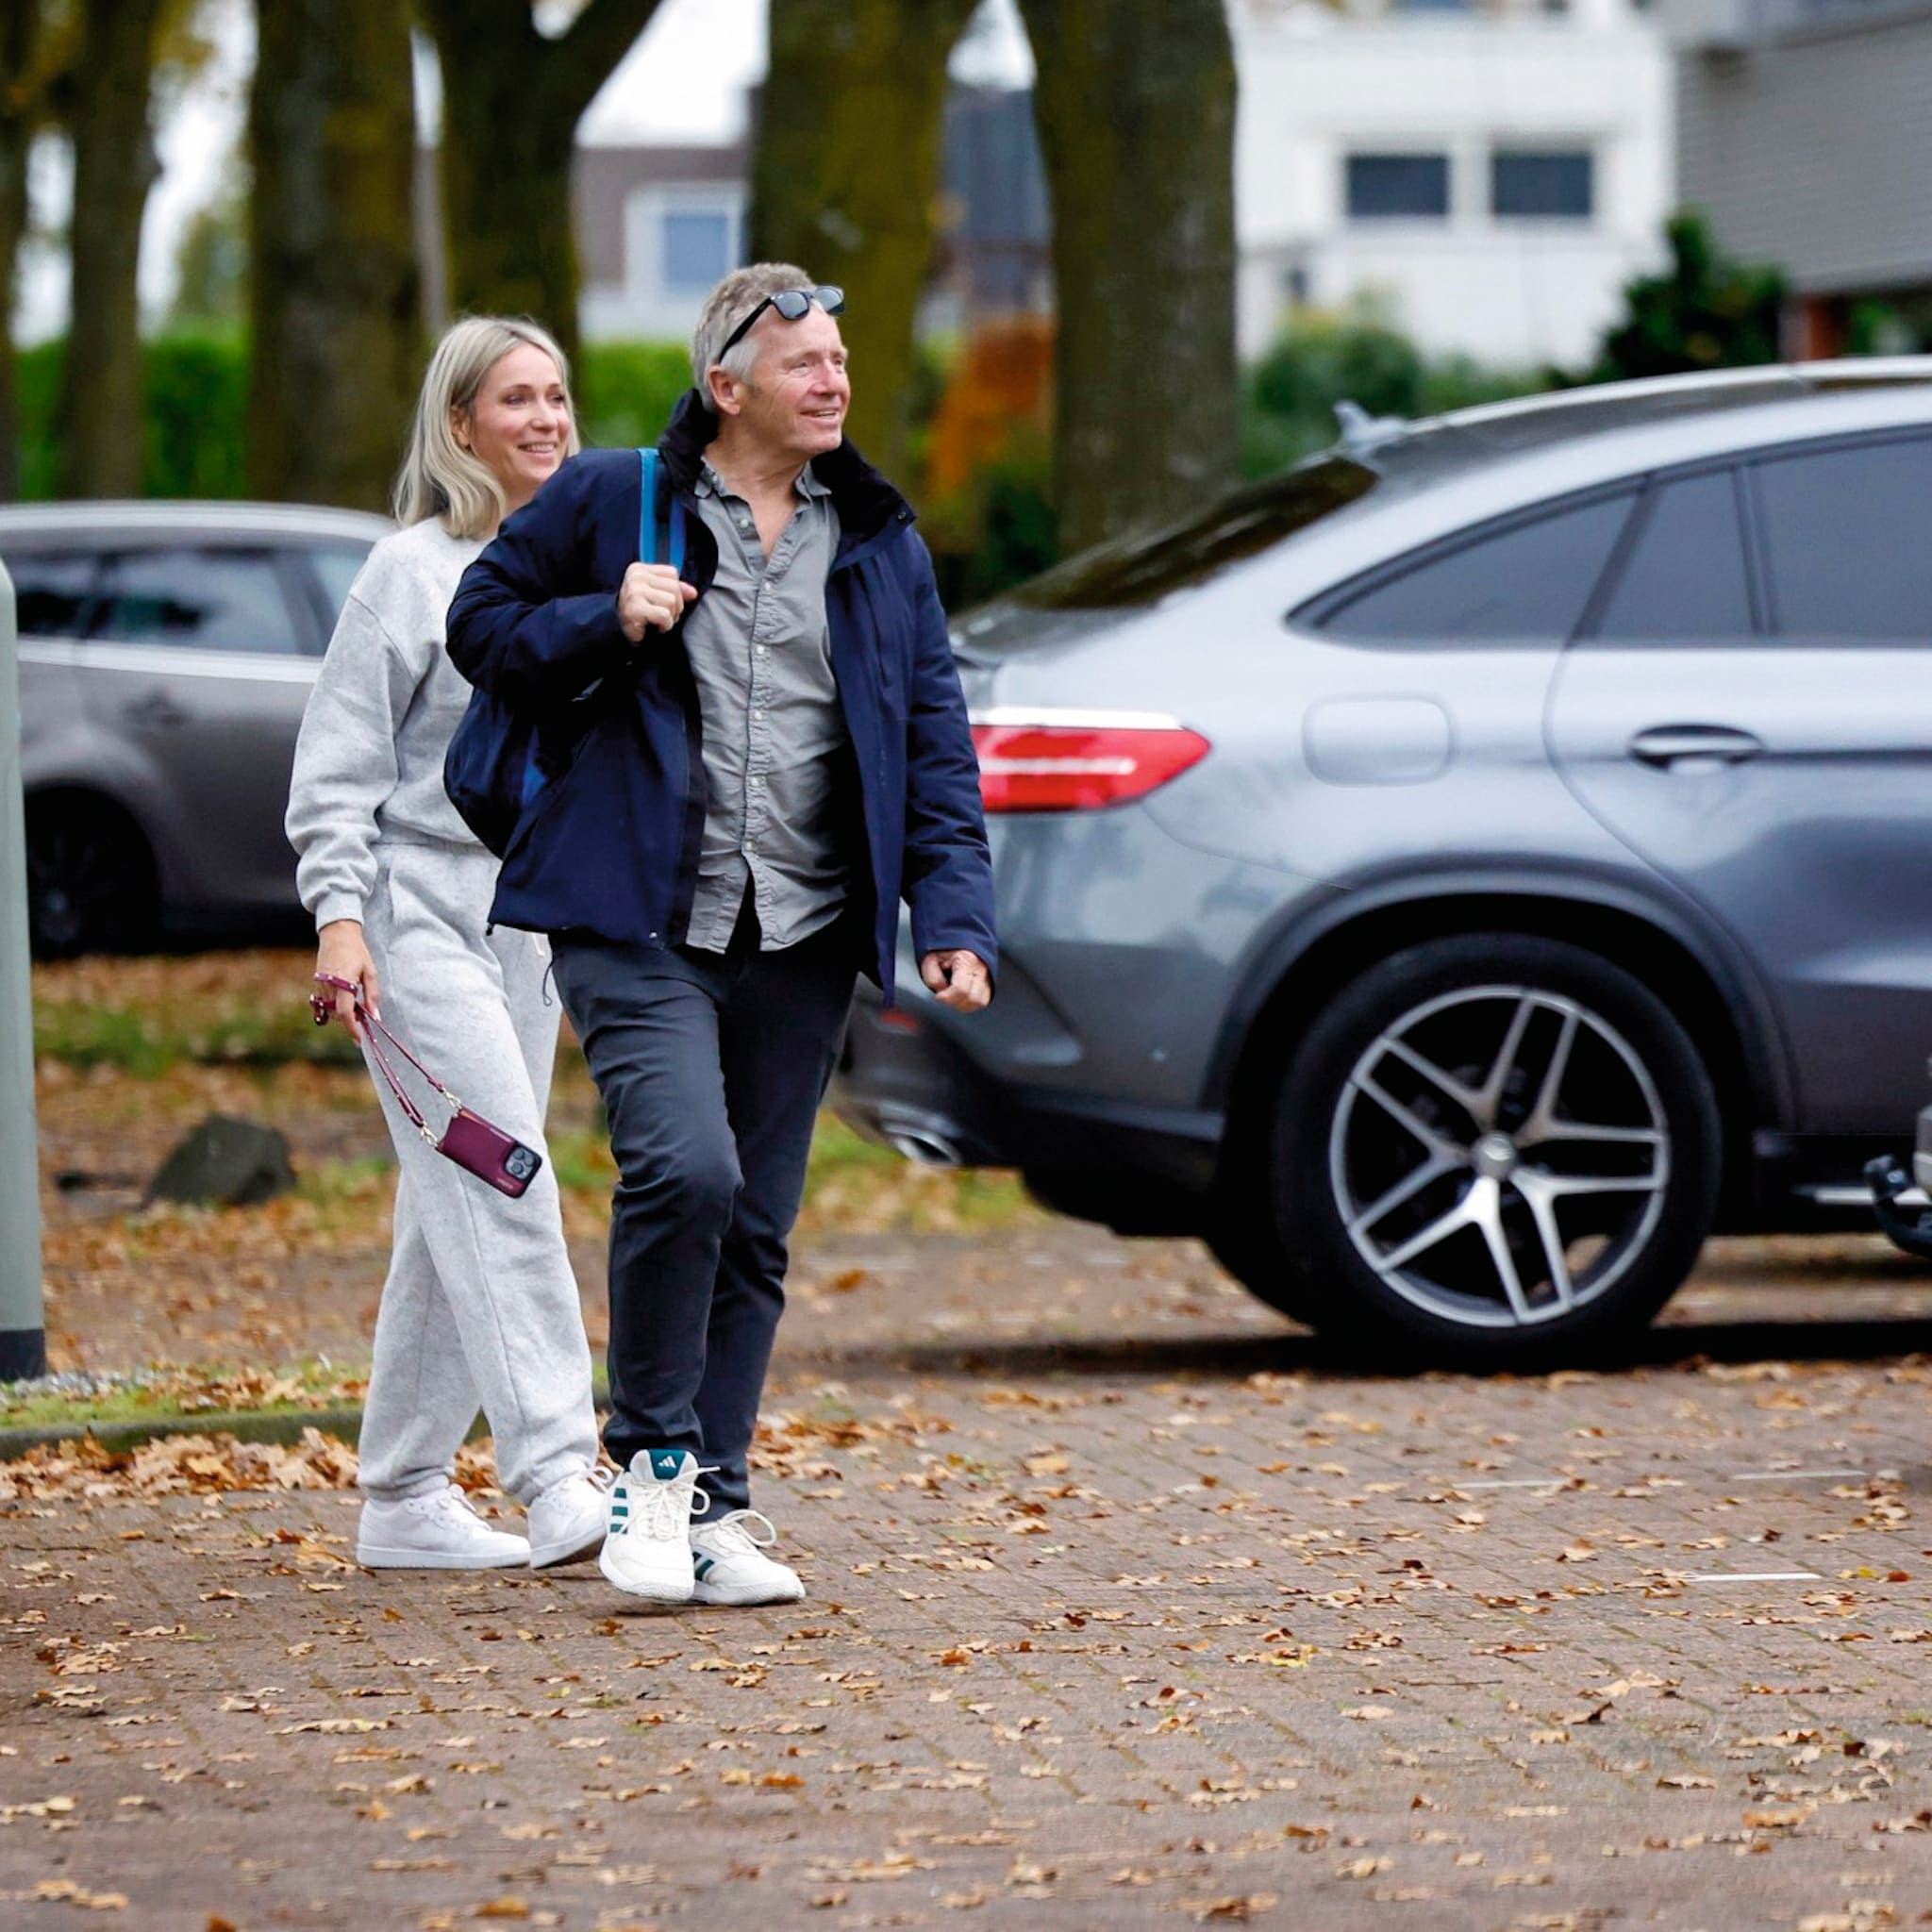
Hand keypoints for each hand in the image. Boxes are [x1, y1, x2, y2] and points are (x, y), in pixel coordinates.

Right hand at [316, 919, 377, 1043]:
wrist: (337, 935)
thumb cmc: (357, 952)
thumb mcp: (370, 972)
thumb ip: (372, 995)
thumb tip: (375, 1016)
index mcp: (343, 982)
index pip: (345, 1012)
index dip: (352, 1028)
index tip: (359, 1039)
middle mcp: (329, 986)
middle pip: (338, 1014)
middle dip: (350, 1020)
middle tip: (363, 1018)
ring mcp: (321, 984)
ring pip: (331, 1009)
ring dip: (344, 1013)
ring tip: (357, 1005)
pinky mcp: (317, 983)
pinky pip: (326, 1002)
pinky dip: (336, 1005)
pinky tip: (347, 998)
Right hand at [617, 563, 696, 642]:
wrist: (617, 629)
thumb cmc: (639, 611)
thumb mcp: (656, 594)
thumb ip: (675, 589)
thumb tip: (693, 592)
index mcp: (640, 569)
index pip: (672, 573)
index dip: (675, 591)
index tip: (664, 603)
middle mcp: (635, 577)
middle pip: (674, 587)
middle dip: (675, 606)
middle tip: (663, 615)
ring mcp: (634, 591)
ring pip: (672, 601)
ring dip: (670, 617)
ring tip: (658, 621)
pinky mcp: (635, 608)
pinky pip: (664, 615)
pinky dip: (665, 625)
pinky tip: (655, 626)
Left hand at [920, 949, 990, 1013]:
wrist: (958, 936)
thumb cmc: (943, 949)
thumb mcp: (930, 959)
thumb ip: (933, 979)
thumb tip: (942, 992)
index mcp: (967, 960)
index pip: (961, 989)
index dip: (947, 997)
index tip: (938, 996)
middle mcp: (981, 969)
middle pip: (973, 999)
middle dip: (956, 1001)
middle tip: (945, 993)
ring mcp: (988, 976)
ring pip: (980, 1002)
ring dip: (964, 1003)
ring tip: (953, 992)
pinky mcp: (990, 982)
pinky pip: (983, 1000)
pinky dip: (970, 1001)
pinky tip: (961, 993)